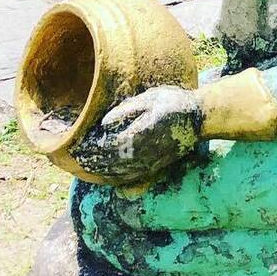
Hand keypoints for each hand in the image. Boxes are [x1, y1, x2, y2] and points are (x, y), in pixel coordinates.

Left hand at [72, 86, 202, 184]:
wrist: (199, 118)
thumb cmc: (173, 103)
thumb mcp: (148, 99)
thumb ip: (125, 111)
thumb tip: (104, 123)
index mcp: (137, 136)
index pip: (106, 146)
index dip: (90, 148)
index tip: (76, 146)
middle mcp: (142, 154)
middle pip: (110, 162)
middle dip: (92, 161)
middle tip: (76, 158)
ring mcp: (150, 163)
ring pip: (120, 172)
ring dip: (102, 170)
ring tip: (87, 167)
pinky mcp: (156, 167)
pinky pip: (132, 176)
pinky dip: (117, 176)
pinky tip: (110, 174)